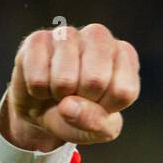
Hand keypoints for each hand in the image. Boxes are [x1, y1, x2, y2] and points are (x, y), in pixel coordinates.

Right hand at [0, 23, 139, 150]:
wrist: (43, 109)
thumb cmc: (81, 114)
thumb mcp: (99, 128)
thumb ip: (96, 123)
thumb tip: (68, 106)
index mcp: (125, 55)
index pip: (123, 91)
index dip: (106, 108)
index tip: (100, 104)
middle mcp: (99, 36)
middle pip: (96, 80)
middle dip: (82, 101)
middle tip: (77, 96)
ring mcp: (68, 33)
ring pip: (64, 79)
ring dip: (58, 96)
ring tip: (60, 89)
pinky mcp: (37, 38)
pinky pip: (37, 79)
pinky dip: (38, 92)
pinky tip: (43, 82)